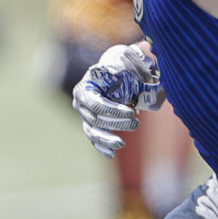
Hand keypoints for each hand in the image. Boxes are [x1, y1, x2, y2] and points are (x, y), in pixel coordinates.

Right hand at [73, 44, 163, 158]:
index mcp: (85, 87)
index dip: (113, 110)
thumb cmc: (121, 67)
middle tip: (137, 123)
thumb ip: (121, 68)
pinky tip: (111, 153)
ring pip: (92, 132)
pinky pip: (94, 138)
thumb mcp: (122, 64)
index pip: (96, 104)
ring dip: (107, 139)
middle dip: (117, 123)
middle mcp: (80, 102)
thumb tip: (124, 71)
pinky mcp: (91, 125)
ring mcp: (84, 115)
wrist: (118, 72)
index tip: (131, 112)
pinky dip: (102, 147)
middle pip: (96, 119)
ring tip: (122, 143)